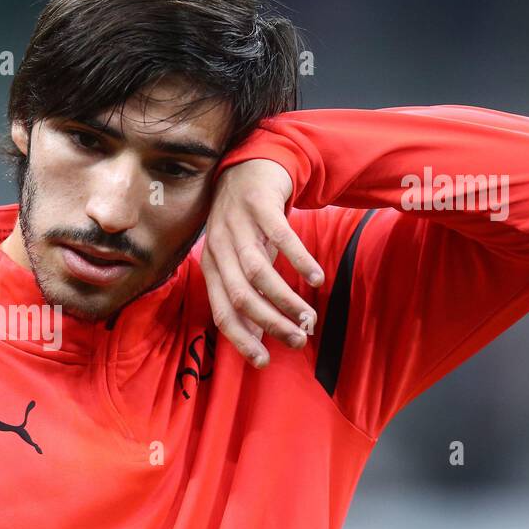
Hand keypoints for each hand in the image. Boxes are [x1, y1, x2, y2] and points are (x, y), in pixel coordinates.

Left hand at [201, 158, 323, 367]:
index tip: (265, 361)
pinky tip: (317, 279)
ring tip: (309, 316)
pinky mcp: (259, 206)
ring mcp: (237, 226)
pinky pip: (279, 237)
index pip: (222, 312)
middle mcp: (218, 248)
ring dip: (285, 299)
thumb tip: (257, 337)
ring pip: (258, 272)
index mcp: (212, 266)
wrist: (249, 166)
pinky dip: (298, 260)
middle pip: (241, 296)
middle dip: (270, 323)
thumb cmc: (246, 224)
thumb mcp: (241, 260)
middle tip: (299, 339)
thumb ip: (248, 295)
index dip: (242, 339)